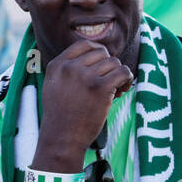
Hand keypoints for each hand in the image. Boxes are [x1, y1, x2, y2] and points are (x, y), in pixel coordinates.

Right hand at [38, 39, 133, 160]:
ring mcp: (85, 76)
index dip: (98, 52)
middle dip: (109, 66)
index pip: (84, 44)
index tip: (103, 66)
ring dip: (119, 75)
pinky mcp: (100, 88)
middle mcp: (70, 67)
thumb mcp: (54, 85)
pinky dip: (127, 80)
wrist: (62, 137)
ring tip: (115, 90)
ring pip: (114, 63)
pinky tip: (122, 90)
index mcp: (57, 65)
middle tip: (109, 83)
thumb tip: (96, 55)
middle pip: (102, 53)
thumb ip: (67, 69)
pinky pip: (123, 72)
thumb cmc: (61, 115)